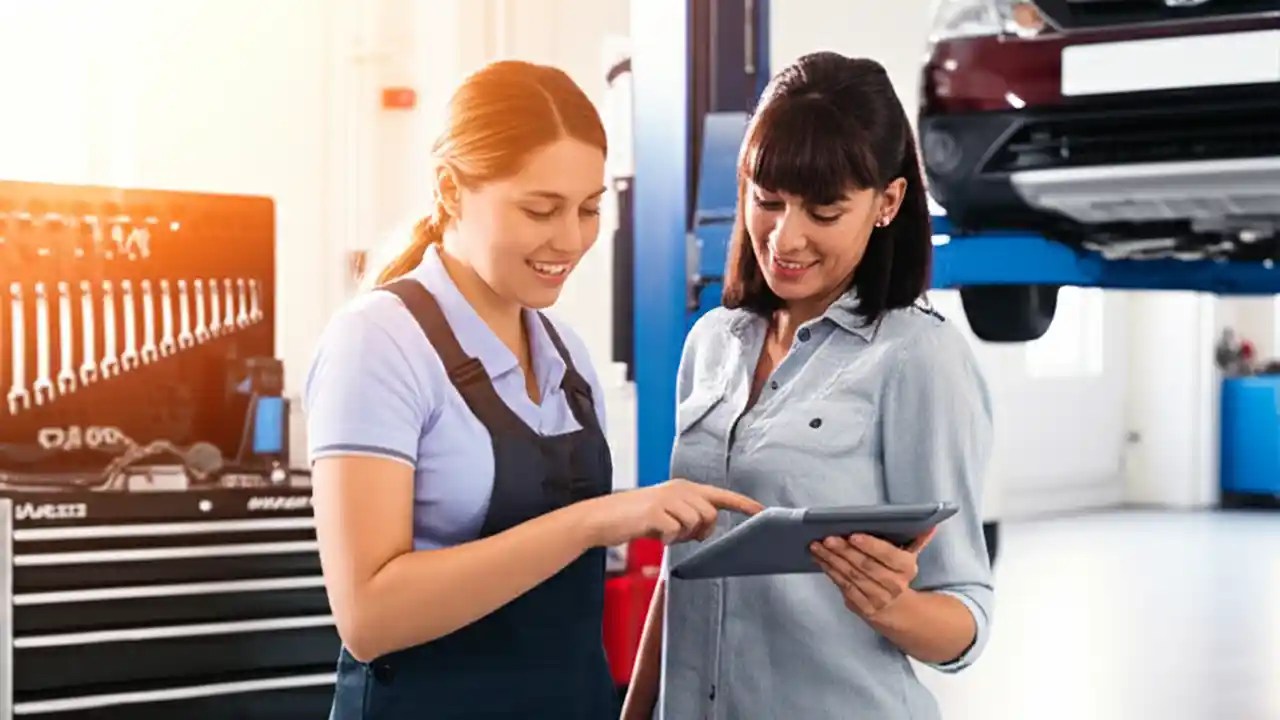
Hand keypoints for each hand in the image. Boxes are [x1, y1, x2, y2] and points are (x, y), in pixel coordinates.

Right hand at [576, 479, 763, 547]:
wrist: (601, 517)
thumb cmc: (633, 517)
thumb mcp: (665, 512)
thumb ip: (688, 515)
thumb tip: (704, 529)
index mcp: (683, 487)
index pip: (720, 495)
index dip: (742, 504)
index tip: (761, 511)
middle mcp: (678, 489)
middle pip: (710, 514)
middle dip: (700, 530)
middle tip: (679, 534)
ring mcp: (666, 499)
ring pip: (695, 523)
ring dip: (681, 535)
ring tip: (662, 532)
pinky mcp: (655, 512)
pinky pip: (675, 532)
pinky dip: (666, 539)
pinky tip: (653, 534)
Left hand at [809, 529, 935, 620]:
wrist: (897, 609)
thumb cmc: (898, 574)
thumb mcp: (910, 557)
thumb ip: (917, 539)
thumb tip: (931, 524)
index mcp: (906, 569)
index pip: (888, 555)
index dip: (870, 546)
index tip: (853, 535)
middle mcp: (893, 585)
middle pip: (865, 565)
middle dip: (844, 551)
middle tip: (828, 538)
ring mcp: (877, 598)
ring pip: (851, 576)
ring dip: (832, 560)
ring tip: (817, 545)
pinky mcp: (862, 606)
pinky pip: (843, 586)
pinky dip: (830, 571)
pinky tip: (820, 559)